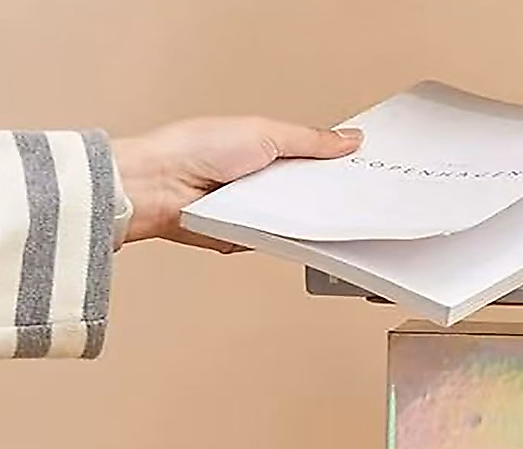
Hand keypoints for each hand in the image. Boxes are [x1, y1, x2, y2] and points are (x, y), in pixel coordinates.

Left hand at [111, 117, 362, 249]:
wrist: (160, 187)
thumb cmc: (194, 148)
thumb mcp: (264, 132)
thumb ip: (310, 140)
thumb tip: (348, 139)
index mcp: (268, 149)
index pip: (315, 159)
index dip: (338, 165)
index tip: (363, 170)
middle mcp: (264, 181)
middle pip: (311, 192)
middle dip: (329, 195)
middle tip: (352, 196)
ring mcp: (258, 211)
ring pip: (299, 220)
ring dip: (310, 218)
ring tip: (324, 212)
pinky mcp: (250, 237)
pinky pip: (281, 242)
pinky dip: (289, 239)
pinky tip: (299, 234)